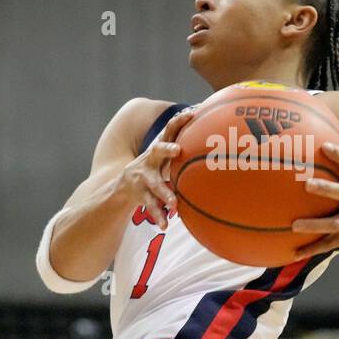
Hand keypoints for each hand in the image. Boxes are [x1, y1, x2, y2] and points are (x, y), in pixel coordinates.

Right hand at [119, 108, 193, 229]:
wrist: (125, 185)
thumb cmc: (156, 167)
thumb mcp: (167, 156)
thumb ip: (185, 146)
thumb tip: (214, 133)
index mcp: (159, 148)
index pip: (169, 129)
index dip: (179, 120)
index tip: (192, 113)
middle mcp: (150, 160)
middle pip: (157, 151)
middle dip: (166, 149)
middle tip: (177, 150)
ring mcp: (144, 177)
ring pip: (155, 185)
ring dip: (165, 194)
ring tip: (174, 204)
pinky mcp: (141, 194)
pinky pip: (150, 206)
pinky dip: (158, 216)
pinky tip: (165, 225)